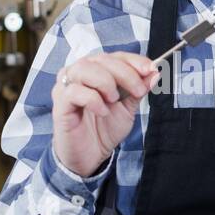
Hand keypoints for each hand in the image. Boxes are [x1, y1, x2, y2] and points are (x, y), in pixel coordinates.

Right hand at [52, 52, 158, 177]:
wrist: (90, 157)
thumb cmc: (104, 129)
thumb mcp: (127, 108)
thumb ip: (138, 90)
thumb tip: (154, 73)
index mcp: (96, 71)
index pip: (115, 56)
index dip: (133, 61)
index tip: (151, 69)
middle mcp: (78, 74)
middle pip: (100, 60)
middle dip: (125, 73)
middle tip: (138, 91)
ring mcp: (66, 88)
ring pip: (84, 69)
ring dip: (105, 82)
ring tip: (114, 100)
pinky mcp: (60, 105)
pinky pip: (73, 92)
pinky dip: (92, 99)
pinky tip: (102, 112)